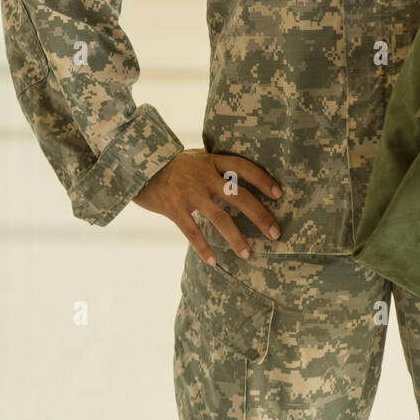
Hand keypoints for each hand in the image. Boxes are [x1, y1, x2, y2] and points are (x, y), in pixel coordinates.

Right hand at [133, 148, 282, 265]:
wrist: (140, 169)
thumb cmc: (175, 165)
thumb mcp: (198, 158)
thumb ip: (218, 167)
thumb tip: (243, 178)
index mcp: (212, 162)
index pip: (244, 167)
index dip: (263, 179)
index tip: (279, 194)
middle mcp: (204, 177)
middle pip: (239, 196)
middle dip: (259, 215)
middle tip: (275, 233)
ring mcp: (190, 193)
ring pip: (219, 218)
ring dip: (235, 238)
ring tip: (248, 254)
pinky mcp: (175, 209)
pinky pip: (192, 232)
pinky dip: (204, 248)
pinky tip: (214, 262)